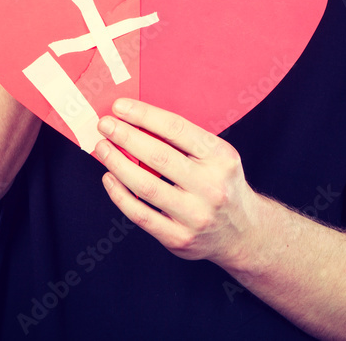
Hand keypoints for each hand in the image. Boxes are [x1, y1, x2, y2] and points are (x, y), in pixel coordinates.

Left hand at [93, 99, 263, 267]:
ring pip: (146, 186)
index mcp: (221, 158)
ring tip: (102, 148)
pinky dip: (119, 195)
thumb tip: (138, 121)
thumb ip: (186, 142)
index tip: (119, 107)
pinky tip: (109, 178)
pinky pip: (141, 215)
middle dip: (125, 136)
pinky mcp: (180, 238)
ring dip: (117, 163)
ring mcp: (196, 215)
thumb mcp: (218, 157)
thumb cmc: (222, 185)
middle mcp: (212, 186)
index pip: (177, 129)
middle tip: (104, 125)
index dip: (144, 115)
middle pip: (159, 156)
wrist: (243, 231)